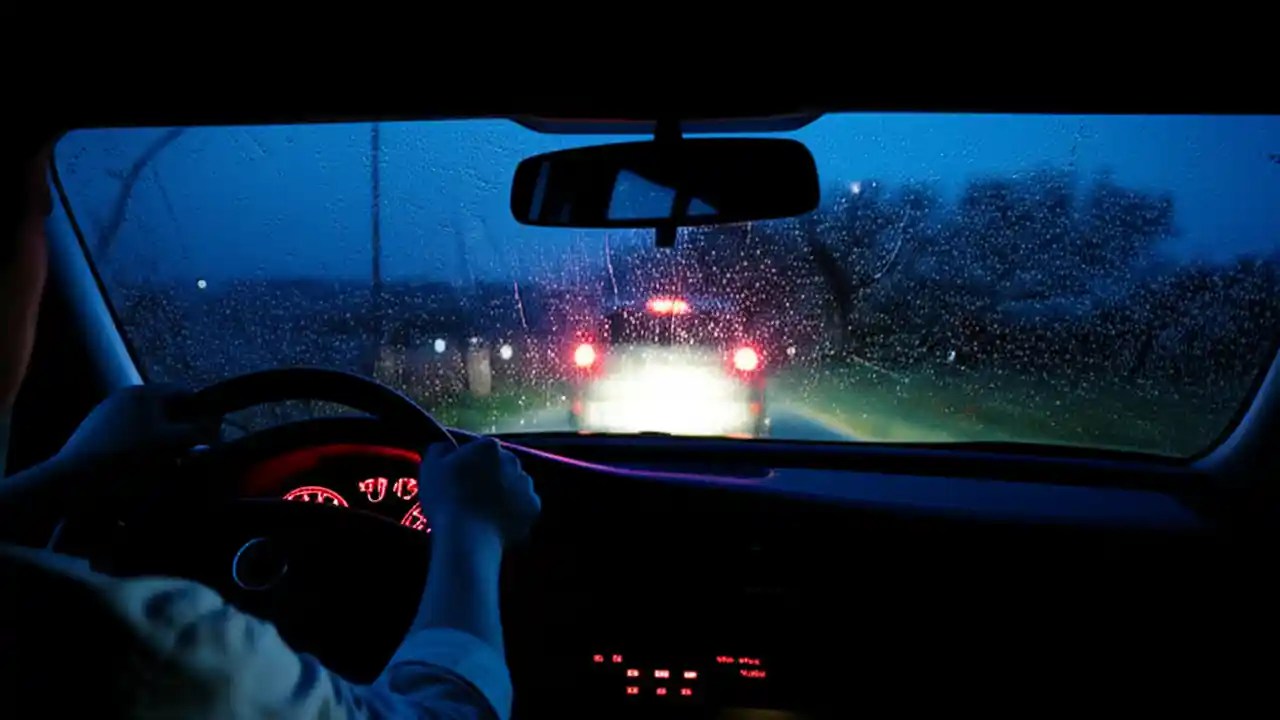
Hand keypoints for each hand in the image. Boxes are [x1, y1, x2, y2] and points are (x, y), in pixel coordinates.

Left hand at [57, 384, 213, 469]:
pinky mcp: (95, 427)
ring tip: (166, 458)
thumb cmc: (127, 456)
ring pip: (147, 418)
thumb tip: (216, 426)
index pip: (185, 392)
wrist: (74, 476)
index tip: (211, 432)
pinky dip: (141, 441)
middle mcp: (127, 394)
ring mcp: (108, 409)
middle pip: (166, 405)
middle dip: (181, 424)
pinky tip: (139, 461)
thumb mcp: (169, 444)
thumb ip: (197, 431)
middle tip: (190, 447)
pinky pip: (129, 429)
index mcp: (146, 392)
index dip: (203, 410)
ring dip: (161, 434)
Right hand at [418, 437, 540, 544]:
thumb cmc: (446, 499)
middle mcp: (513, 461)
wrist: (468, 536)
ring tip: (484, 512)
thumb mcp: (431, 467)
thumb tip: (447, 446)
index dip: (471, 463)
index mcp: (489, 447)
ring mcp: (526, 484)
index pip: (482, 449)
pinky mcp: (534, 507)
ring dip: (504, 493)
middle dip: (491, 476)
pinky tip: (497, 522)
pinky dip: (514, 513)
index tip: (461, 478)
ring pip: (515, 485)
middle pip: (502, 465)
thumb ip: (440, 449)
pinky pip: (523, 506)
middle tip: (472, 496)